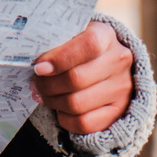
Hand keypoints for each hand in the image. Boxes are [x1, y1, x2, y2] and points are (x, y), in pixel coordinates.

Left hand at [32, 20, 133, 134]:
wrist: (109, 61)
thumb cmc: (81, 46)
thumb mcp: (72, 33)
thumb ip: (56, 42)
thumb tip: (37, 64)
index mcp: (105, 35)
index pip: (88, 45)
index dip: (59, 58)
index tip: (39, 67)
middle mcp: (118, 62)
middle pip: (76, 79)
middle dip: (47, 84)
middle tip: (36, 82)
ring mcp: (121, 88)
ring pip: (77, 104)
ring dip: (53, 101)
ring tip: (44, 95)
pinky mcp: (118, 111)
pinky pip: (84, 123)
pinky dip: (65, 119)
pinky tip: (59, 109)